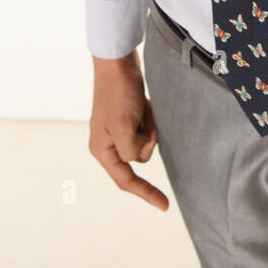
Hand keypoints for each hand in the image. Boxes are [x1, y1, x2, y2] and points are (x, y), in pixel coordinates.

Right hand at [90, 51, 168, 210]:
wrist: (117, 62)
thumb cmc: (118, 94)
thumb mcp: (125, 128)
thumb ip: (132, 151)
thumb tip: (140, 155)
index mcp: (102, 150)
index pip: (126, 180)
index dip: (146, 193)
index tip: (165, 206)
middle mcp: (108, 143)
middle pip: (139, 157)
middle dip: (147, 139)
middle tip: (142, 117)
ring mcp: (118, 130)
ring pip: (145, 142)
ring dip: (150, 127)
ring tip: (143, 107)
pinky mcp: (128, 117)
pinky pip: (147, 128)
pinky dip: (151, 118)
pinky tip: (146, 104)